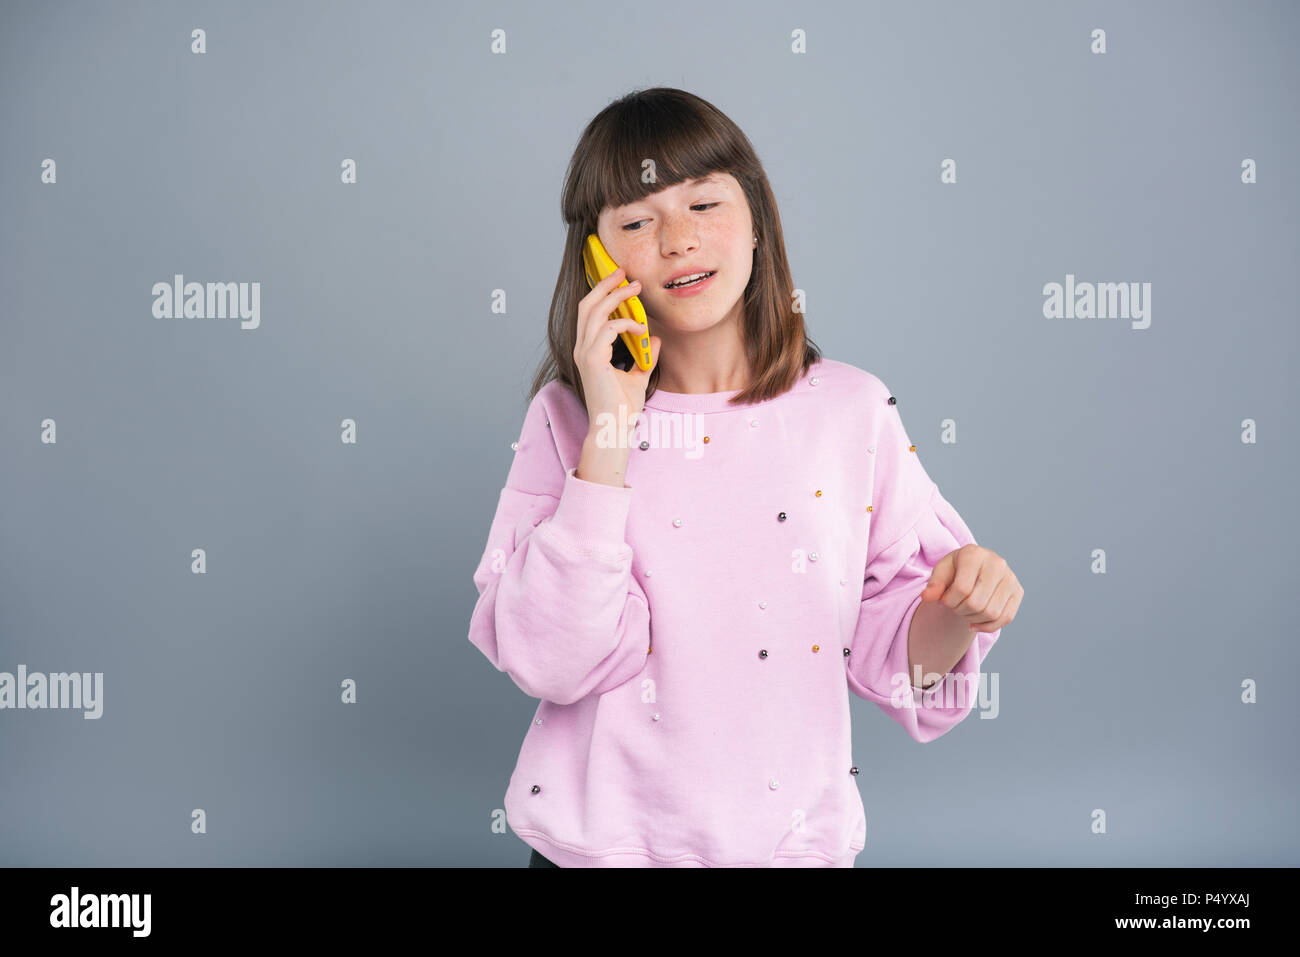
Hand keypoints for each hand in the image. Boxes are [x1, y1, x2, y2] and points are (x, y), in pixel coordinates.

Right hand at [573, 265, 661, 424]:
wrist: (614, 428)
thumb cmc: (621, 408)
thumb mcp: (638, 377)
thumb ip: (645, 358)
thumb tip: (654, 340)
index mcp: (589, 350)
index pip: (589, 312)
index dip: (603, 293)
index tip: (622, 282)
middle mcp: (583, 348)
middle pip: (587, 304)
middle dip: (605, 285)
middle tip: (624, 273)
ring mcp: (585, 353)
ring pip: (595, 311)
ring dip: (615, 296)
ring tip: (634, 288)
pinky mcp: (593, 360)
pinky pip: (608, 329)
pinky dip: (625, 323)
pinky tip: (641, 328)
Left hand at [919, 544, 1022, 633]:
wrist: (977, 567)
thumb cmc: (956, 569)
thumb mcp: (942, 571)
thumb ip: (934, 584)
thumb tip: (927, 597)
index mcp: (974, 554)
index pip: (962, 589)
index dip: (949, 601)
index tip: (944, 599)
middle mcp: (997, 563)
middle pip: (977, 603)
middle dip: (960, 610)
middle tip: (955, 606)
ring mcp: (1010, 578)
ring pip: (991, 613)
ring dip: (973, 619)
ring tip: (965, 610)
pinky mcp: (1018, 591)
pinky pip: (1005, 618)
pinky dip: (988, 626)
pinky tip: (975, 622)